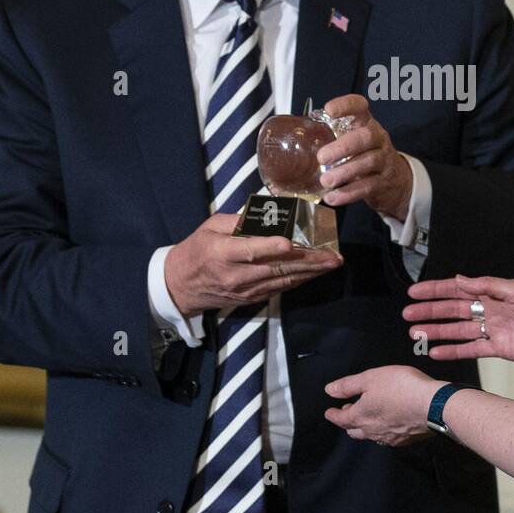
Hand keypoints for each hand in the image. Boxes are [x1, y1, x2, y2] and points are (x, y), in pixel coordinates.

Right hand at [164, 212, 341, 317]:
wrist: (181, 286)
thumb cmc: (197, 249)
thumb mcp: (210, 227)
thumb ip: (237, 220)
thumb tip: (266, 214)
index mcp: (223, 253)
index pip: (250, 250)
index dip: (271, 248)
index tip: (291, 243)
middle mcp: (236, 274)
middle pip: (276, 267)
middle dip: (307, 262)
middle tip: (332, 256)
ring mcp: (245, 289)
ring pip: (282, 280)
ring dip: (310, 272)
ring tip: (332, 263)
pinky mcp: (251, 298)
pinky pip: (279, 288)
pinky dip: (299, 280)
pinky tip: (315, 273)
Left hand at [315, 94, 412, 220]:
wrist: (397, 181)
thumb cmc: (367, 156)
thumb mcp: (355, 141)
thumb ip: (333, 136)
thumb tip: (298, 139)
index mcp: (366, 124)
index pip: (360, 107)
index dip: (346, 105)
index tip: (329, 110)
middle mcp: (378, 138)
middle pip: (365, 137)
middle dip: (343, 146)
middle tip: (322, 157)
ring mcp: (383, 160)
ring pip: (367, 162)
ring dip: (345, 172)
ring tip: (326, 180)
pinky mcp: (383, 182)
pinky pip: (367, 186)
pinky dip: (348, 193)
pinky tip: (333, 197)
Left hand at [324, 365, 438, 446]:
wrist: (432, 406)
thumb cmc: (400, 387)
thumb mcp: (370, 378)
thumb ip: (348, 385)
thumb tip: (329, 390)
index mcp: (360, 417)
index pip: (341, 419)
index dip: (333, 415)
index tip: (329, 412)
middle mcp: (372, 431)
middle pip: (354, 431)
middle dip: (348, 422)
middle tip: (348, 412)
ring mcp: (389, 438)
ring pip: (371, 436)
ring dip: (365, 427)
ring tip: (367, 417)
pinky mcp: (405, 439)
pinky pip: (387, 438)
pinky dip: (382, 431)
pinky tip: (388, 424)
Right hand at [404, 274, 513, 364]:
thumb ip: (487, 286)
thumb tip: (460, 280)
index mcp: (492, 292)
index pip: (457, 290)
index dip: (435, 291)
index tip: (414, 293)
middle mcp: (490, 310)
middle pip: (453, 310)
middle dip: (429, 312)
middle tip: (408, 315)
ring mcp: (493, 329)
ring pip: (457, 330)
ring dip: (437, 332)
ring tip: (416, 334)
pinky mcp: (500, 348)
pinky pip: (471, 349)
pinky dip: (453, 351)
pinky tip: (437, 352)